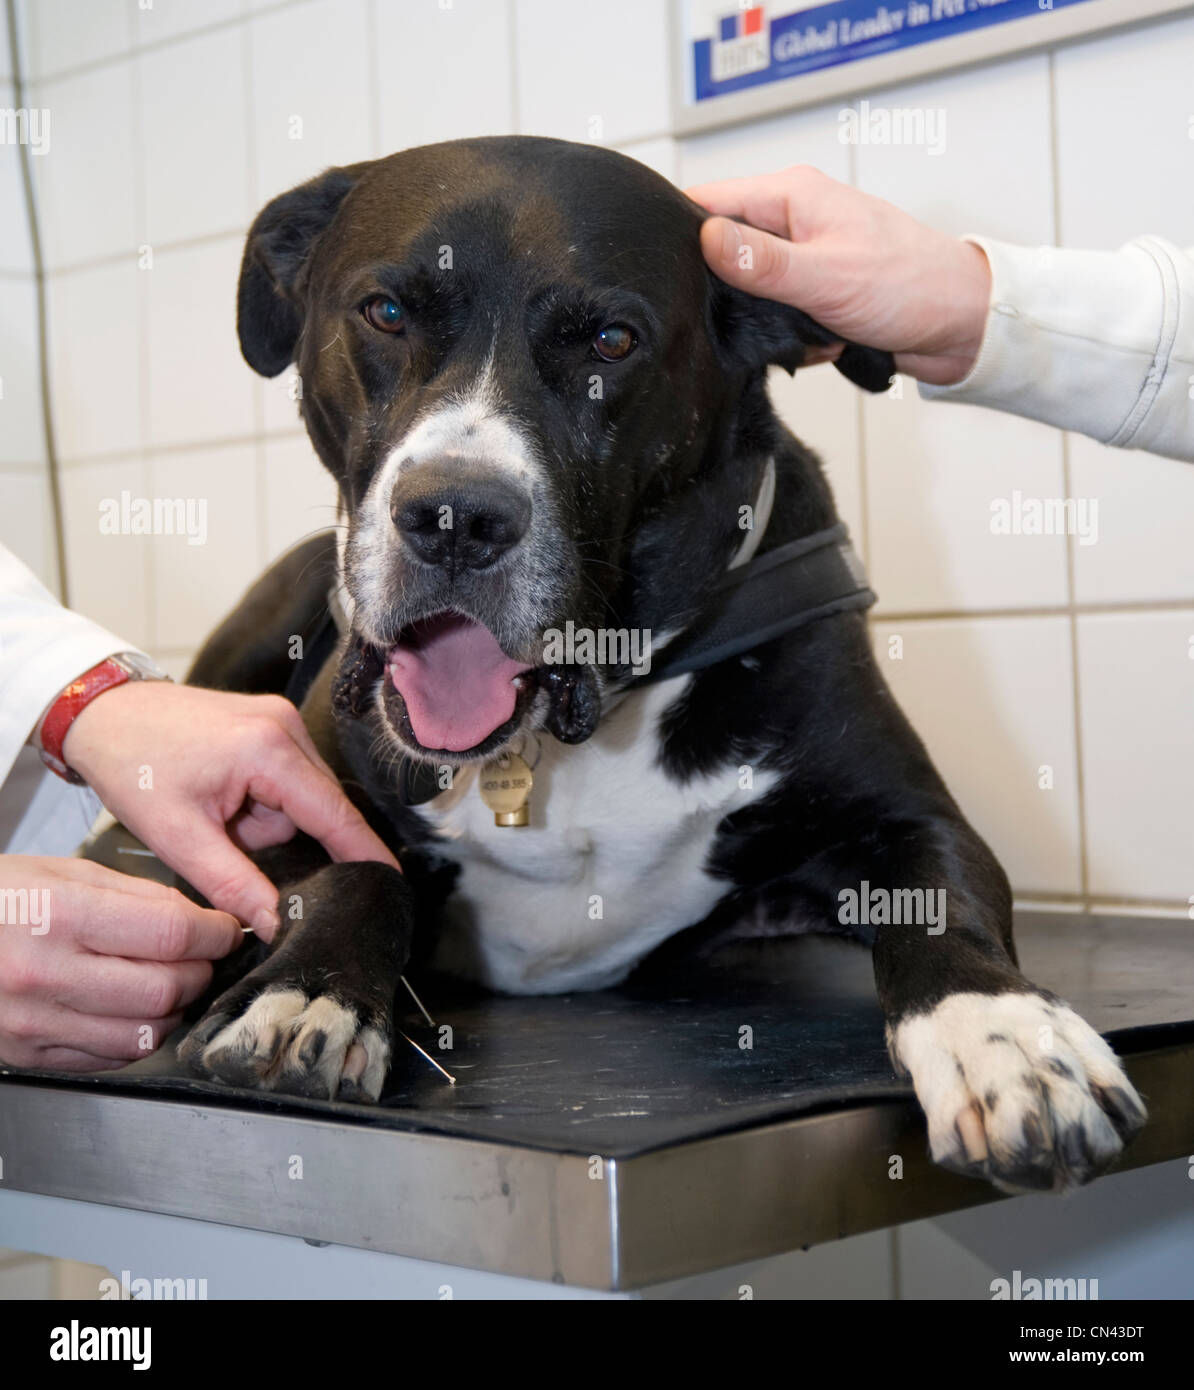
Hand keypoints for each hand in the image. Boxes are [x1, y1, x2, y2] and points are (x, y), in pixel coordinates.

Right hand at [0, 855, 240, 1069]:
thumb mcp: (60, 873)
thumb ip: (135, 896)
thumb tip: (198, 918)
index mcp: (59, 914)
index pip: (170, 932)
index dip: (214, 933)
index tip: (226, 930)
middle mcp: (45, 973)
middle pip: (164, 988)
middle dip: (199, 972)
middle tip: (201, 957)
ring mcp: (33, 1022)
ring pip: (143, 1034)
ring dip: (174, 1010)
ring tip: (170, 984)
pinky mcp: (27, 1055)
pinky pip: (107, 1058)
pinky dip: (136, 1038)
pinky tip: (132, 1012)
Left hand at [62, 683, 399, 938]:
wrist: (102, 712)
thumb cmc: (132, 765)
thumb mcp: (177, 836)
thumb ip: (232, 883)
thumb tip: (273, 924)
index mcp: (268, 750)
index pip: (334, 813)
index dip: (363, 852)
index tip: (392, 884)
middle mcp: (285, 727)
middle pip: (316, 808)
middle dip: (277, 835)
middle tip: (224, 836)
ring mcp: (281, 719)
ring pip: (300, 797)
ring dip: (266, 818)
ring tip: (214, 813)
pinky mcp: (272, 721)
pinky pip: (287, 778)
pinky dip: (261, 799)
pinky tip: (223, 796)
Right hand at [687, 165, 991, 385]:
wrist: (963, 324)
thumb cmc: (910, 287)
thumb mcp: (824, 276)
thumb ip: (761, 262)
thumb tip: (704, 238)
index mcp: (791, 194)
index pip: (709, 200)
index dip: (682, 235)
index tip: (670, 276)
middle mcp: (793, 217)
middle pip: (722, 249)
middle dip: (725, 290)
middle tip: (742, 319)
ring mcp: (803, 254)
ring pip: (748, 289)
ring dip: (763, 321)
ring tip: (799, 334)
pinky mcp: (813, 289)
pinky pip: (777, 313)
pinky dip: (790, 336)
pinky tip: (819, 345)